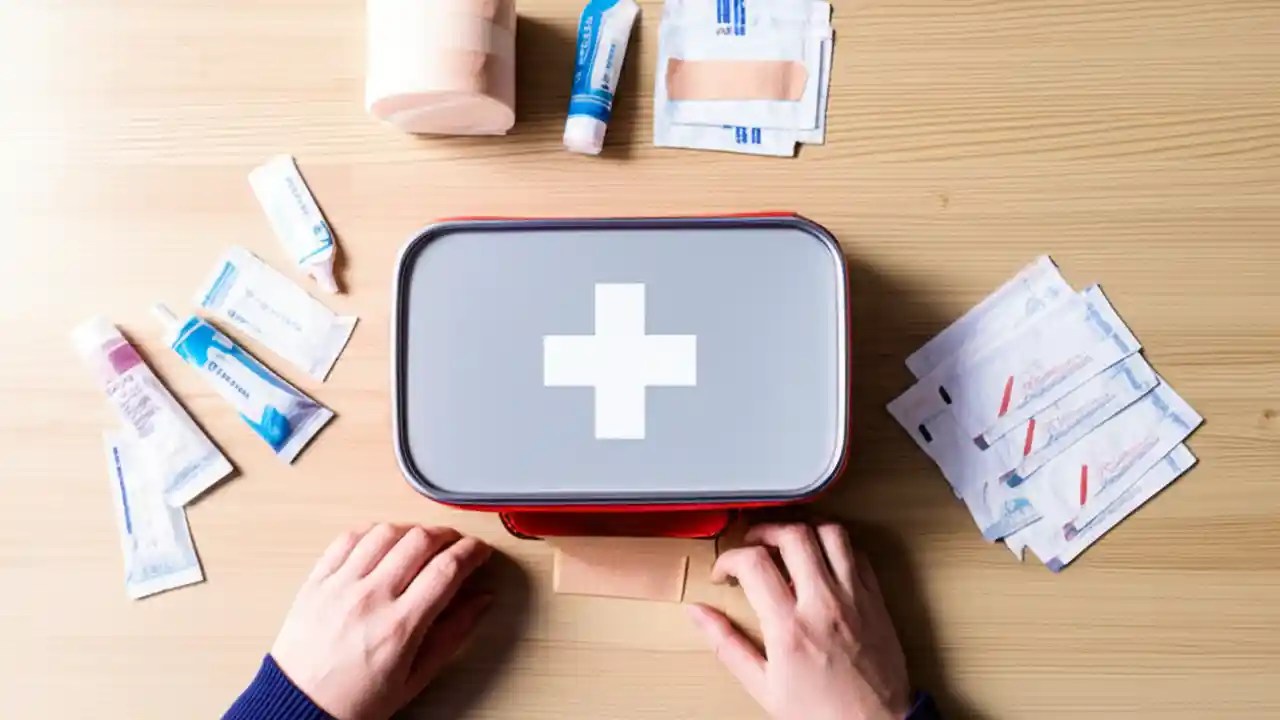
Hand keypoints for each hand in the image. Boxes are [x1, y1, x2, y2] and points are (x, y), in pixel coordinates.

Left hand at [271, 524, 493, 719]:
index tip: (478, 552)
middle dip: (448, 535)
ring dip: (412, 530)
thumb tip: (481, 601)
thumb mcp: (415, 677)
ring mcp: (341, 585)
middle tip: (456, 544)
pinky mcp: (317, 580)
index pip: (447, 569)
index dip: (471, 552)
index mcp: (399, 627)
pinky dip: (372, 531)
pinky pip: (347, 538)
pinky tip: (383, 541)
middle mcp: (370, 599)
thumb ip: (453, 634)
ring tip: (421, 541)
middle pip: (420, 541)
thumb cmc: (355, 700)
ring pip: (385, 532)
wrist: (299, 707)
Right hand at [688, 522, 910, 719]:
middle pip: (793, 535)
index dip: (730, 558)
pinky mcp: (876, 600)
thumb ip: (727, 645)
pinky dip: (836, 546)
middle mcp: (823, 604)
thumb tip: (698, 614)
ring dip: (803, 529)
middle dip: (764, 531)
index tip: (725, 572)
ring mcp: (854, 598)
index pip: (754, 563)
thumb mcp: (763, 687)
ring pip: (831, 534)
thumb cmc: (821, 713)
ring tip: (787, 543)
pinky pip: (858, 553)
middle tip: (753, 545)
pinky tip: (822, 560)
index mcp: (789, 627)